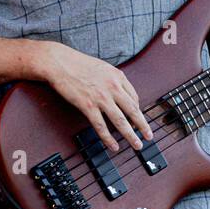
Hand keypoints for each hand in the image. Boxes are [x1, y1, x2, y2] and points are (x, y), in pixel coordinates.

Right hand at [39, 42, 153, 150]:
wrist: (59, 62)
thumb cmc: (79, 64)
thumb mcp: (103, 68)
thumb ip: (113, 80)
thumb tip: (120, 94)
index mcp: (118, 77)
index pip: (134, 97)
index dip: (138, 111)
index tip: (139, 120)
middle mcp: (113, 87)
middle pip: (133, 110)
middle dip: (143, 126)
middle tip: (149, 136)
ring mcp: (101, 98)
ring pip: (121, 121)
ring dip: (131, 135)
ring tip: (137, 145)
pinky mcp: (88, 106)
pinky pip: (101, 126)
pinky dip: (108, 138)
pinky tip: (113, 145)